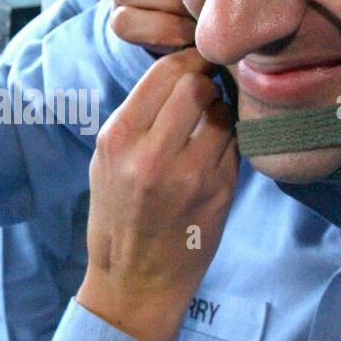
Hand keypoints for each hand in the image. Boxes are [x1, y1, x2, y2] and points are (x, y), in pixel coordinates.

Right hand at [77, 47, 237, 340]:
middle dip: (205, 80)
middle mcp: (152, 157)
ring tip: (210, 121)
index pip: (164, 73)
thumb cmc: (118, 215)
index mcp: (118, 141)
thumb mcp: (106, 162)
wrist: (135, 280)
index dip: (186, 60)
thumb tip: (180, 71)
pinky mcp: (220, 194)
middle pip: (196, 86)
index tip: (195, 61)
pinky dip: (229, 140)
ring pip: (222, 114)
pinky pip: (234, 146)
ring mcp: (191, 177)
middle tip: (208, 86)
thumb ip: (137, 118)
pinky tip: (216, 152)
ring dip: (221, 110)